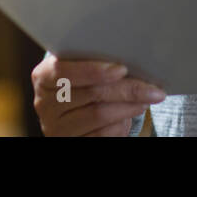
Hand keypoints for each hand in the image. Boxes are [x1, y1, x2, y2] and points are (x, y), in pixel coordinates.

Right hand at [31, 53, 166, 135]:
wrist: (71, 109)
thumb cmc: (81, 79)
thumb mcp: (78, 66)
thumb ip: (93, 59)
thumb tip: (131, 53)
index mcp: (43, 77)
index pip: (63, 71)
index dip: (93, 70)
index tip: (122, 69)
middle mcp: (44, 104)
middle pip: (90, 94)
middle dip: (126, 90)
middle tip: (153, 88)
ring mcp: (56, 127)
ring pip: (99, 115)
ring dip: (129, 106)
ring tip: (147, 98)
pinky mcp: (71, 143)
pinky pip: (101, 135)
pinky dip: (122, 124)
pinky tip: (132, 113)